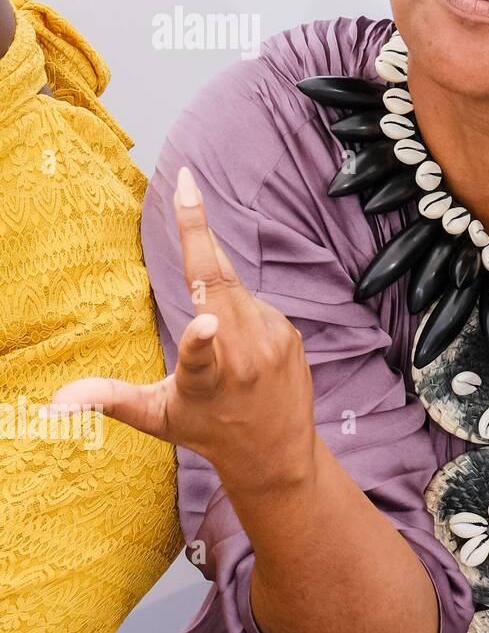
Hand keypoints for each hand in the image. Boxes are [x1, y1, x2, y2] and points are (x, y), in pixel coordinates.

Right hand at [42, 165, 318, 497]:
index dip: (200, 341)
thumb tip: (55, 402)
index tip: (205, 322)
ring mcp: (272, 341)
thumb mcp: (157, 418)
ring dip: (213, 287)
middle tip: (186, 181)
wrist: (276, 450)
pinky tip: (239, 338)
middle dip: (199, 232)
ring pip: (233, 289)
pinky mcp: (289, 331)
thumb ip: (109, 399)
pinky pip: (253, 302)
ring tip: (209, 319)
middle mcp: (244, 359)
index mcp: (206, 382)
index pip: (200, 359)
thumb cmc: (208, 430)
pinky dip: (236, 308)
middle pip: (219, 283)